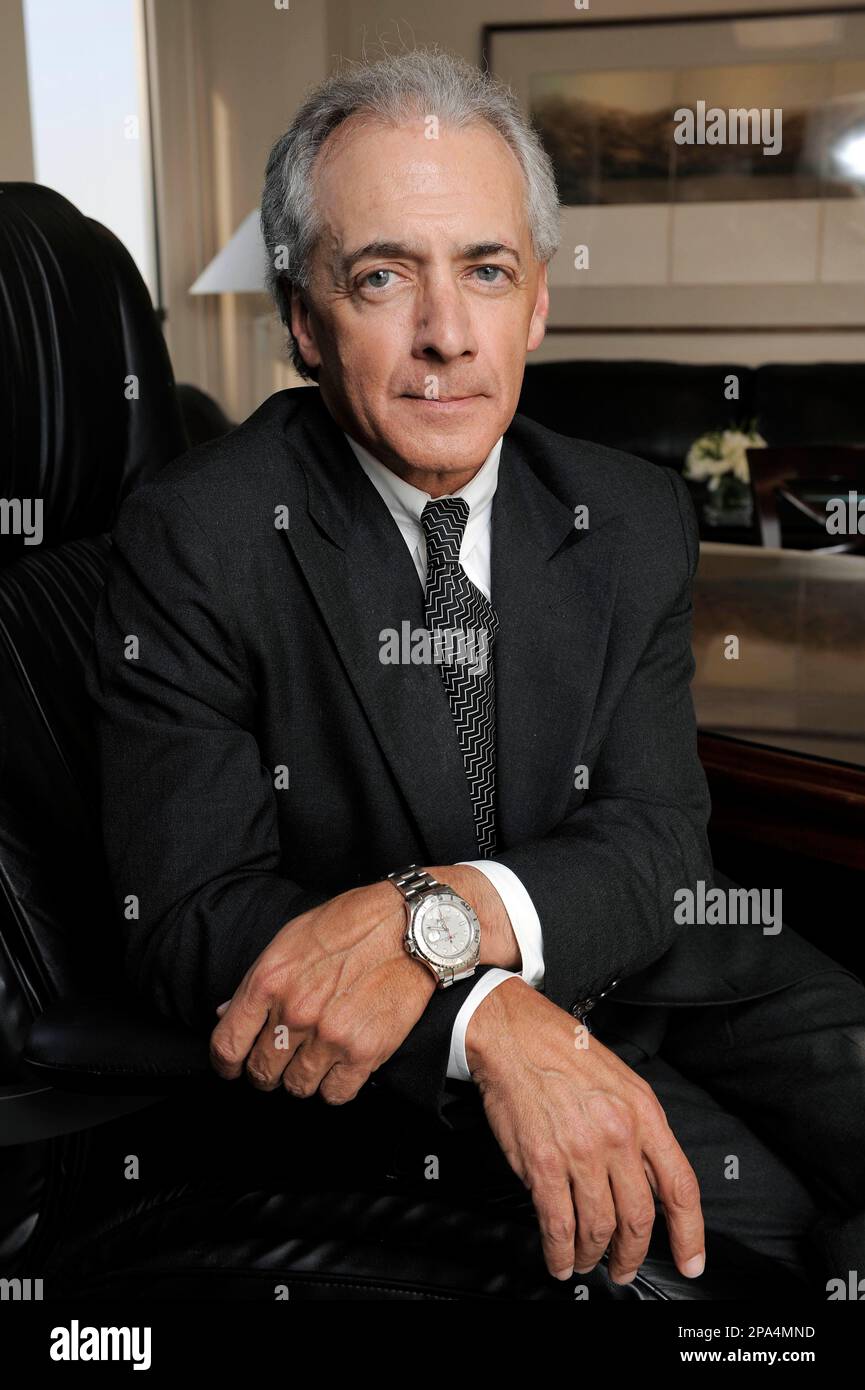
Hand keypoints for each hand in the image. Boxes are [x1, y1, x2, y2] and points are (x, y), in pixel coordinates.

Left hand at [209, 879, 434, 1103]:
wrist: (410, 926)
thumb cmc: (351, 925)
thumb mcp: (290, 940)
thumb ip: (257, 981)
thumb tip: (228, 1014)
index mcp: (270, 982)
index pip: (226, 1046)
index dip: (225, 1064)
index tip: (232, 1068)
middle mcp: (295, 1012)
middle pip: (261, 1072)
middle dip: (267, 1070)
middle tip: (282, 1058)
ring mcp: (329, 1036)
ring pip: (297, 1087)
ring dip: (304, 1076)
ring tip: (318, 1055)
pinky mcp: (364, 1052)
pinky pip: (334, 1094)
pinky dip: (335, 1084)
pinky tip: (341, 1063)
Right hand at [465, 978, 704, 1285]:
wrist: (512, 1034)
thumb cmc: (561, 1052)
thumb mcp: (620, 1082)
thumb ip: (638, 1130)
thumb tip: (646, 1180)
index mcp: (643, 1114)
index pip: (679, 1187)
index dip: (689, 1233)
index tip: (690, 1261)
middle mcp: (617, 1135)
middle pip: (639, 1218)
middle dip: (632, 1254)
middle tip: (624, 1267)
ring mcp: (581, 1153)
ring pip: (599, 1228)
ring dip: (593, 1255)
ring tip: (587, 1260)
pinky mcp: (543, 1164)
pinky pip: (559, 1225)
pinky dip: (560, 1253)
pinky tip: (560, 1259)